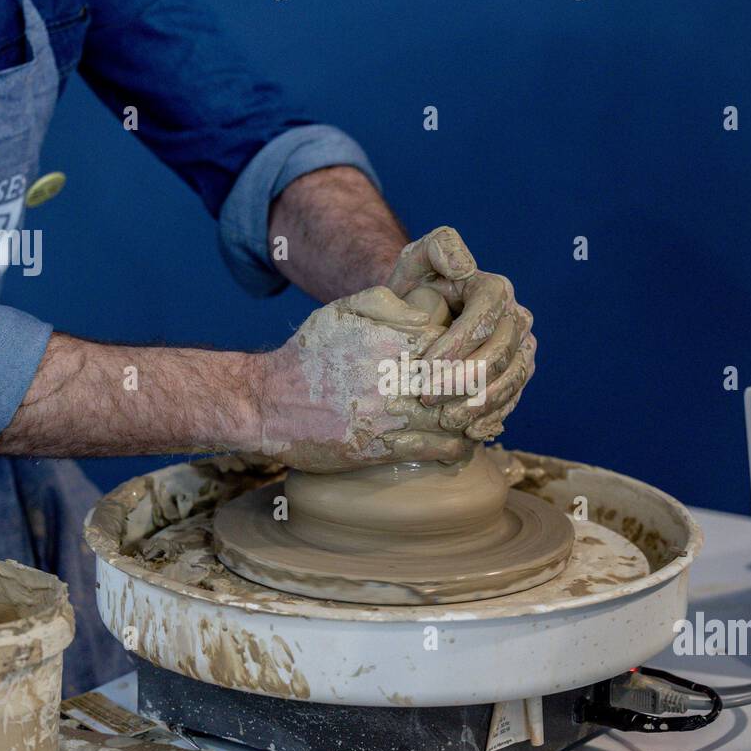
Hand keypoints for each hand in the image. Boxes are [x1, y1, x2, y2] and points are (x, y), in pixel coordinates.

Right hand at [255, 286, 471, 471]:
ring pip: (460, 417)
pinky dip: (457, 447)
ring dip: (474, 419)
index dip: (472, 350)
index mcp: (394, 339)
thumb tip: (428, 309)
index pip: (459, 341)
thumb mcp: (341, 311)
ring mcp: (393, 414)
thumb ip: (387, 302)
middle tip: (484, 393)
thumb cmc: (307, 356)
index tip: (474, 359)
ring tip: (477, 419)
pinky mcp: (384, 448)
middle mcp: (398, 375)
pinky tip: (457, 443)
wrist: (266, 404)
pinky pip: (440, 448)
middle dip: (479, 387)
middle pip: (466, 380)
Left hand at [385, 226, 535, 440]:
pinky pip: (514, 400)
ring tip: (446, 421)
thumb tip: (465, 265)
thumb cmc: (414, 289)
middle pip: (501, 353)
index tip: (424, 369)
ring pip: (512, 380)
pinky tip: (468, 432)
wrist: (418, 319)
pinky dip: (492, 418)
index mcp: (495, 290)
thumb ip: (437, 248)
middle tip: (429, 400)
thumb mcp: (417, 260)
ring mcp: (521, 350)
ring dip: (480, 404)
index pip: (485, 318)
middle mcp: (516, 319)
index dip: (458, 346)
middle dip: (465, 380)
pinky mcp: (517, 376)